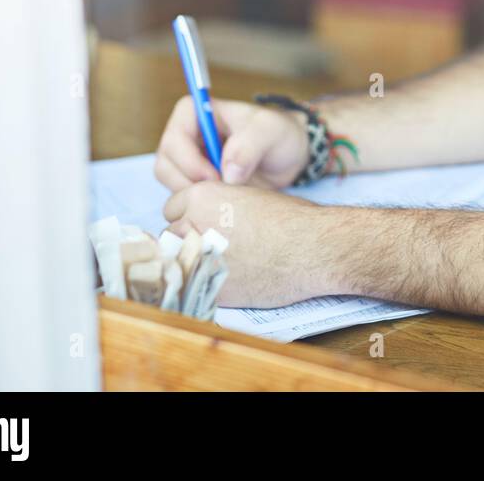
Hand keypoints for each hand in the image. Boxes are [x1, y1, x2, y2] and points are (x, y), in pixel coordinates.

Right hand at [154, 96, 308, 190]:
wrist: (288, 156)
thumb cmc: (278, 134)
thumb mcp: (270, 131)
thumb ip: (249, 146)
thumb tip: (227, 173)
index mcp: (197, 112)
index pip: (174, 136)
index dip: (188, 160)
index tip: (215, 176)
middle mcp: (186, 135)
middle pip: (166, 163)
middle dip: (190, 182)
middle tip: (221, 191)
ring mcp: (187, 160)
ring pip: (170, 183)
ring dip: (193, 195)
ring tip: (226, 195)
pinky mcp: (194, 180)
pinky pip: (182, 196)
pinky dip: (198, 203)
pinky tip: (224, 201)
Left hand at [163, 181, 329, 307]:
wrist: (312, 248)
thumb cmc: (291, 220)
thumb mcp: (249, 198)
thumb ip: (220, 207)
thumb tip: (210, 218)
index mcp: (201, 197)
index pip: (172, 208)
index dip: (189, 217)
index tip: (202, 226)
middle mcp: (193, 224)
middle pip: (171, 235)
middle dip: (188, 241)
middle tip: (212, 247)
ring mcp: (198, 257)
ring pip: (178, 262)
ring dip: (192, 264)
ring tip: (218, 265)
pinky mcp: (209, 286)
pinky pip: (194, 286)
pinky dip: (205, 286)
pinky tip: (227, 282)